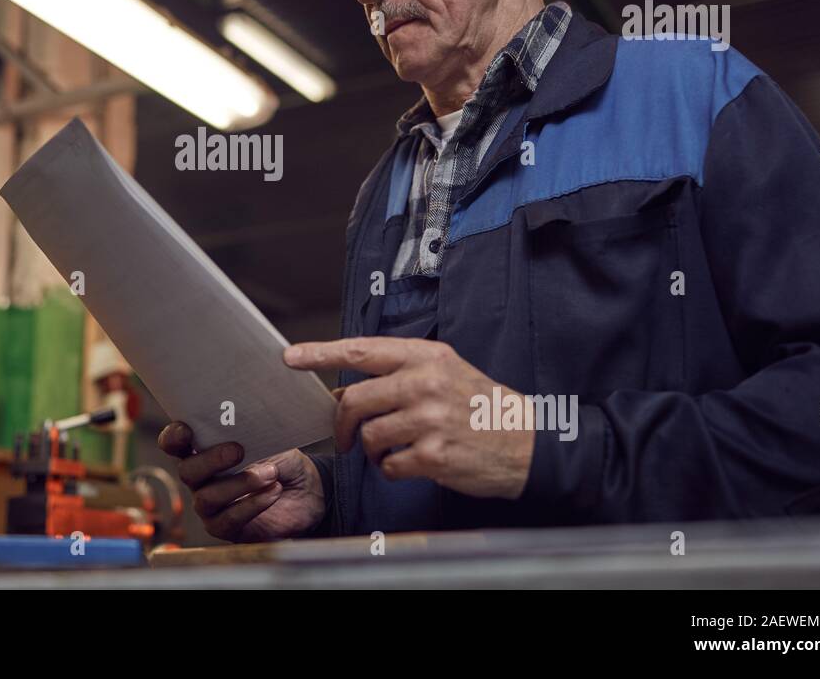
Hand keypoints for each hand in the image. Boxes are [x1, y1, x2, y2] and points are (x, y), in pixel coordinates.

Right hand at [157, 422, 326, 542]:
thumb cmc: (281, 458)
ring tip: (271, 474)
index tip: (186, 430)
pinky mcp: (225, 527)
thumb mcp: (268, 438)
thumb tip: (243, 420)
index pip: (174, 444)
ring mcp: (209, 505)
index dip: (173, 437)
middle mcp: (200, 479)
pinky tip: (273, 491)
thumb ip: (249, 431)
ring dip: (240, 483)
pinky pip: (228, 519)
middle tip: (238, 450)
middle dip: (211, 460)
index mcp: (202, 450)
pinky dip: (253, 504)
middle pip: (187, 471)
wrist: (307, 489)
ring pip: (207, 498)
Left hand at [284, 337, 533, 498]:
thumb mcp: (445, 372)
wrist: (528, 442)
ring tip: (392, 451)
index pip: (361, 350)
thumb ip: (398, 375)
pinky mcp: (435, 455)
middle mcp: (425, 383)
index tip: (291, 357)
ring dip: (372, 451)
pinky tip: (411, 464)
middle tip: (347, 436)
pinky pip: (389, 466)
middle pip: (354, 400)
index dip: (320, 353)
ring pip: (370, 436)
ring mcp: (430, 420)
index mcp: (426, 357)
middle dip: (343, 423)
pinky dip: (392, 470)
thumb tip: (344, 392)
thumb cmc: (480, 406)